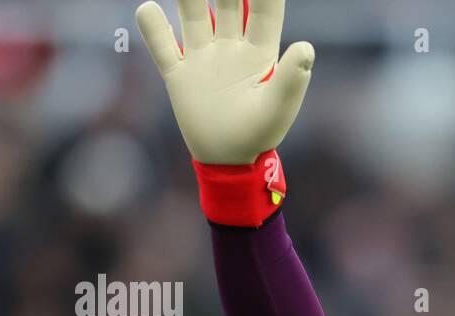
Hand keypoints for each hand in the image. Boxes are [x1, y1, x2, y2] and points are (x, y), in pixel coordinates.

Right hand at [136, 0, 313, 165]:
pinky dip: (153, 27)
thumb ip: (292, 79)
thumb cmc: (259, 135)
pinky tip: (148, 9)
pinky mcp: (179, 74)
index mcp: (259, 53)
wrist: (228, 161)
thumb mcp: (277, 109)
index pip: (263, 10)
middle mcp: (231, 48)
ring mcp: (203, 58)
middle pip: (227, 2)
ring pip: (193, 14)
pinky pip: (163, 46)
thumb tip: (306, 47)